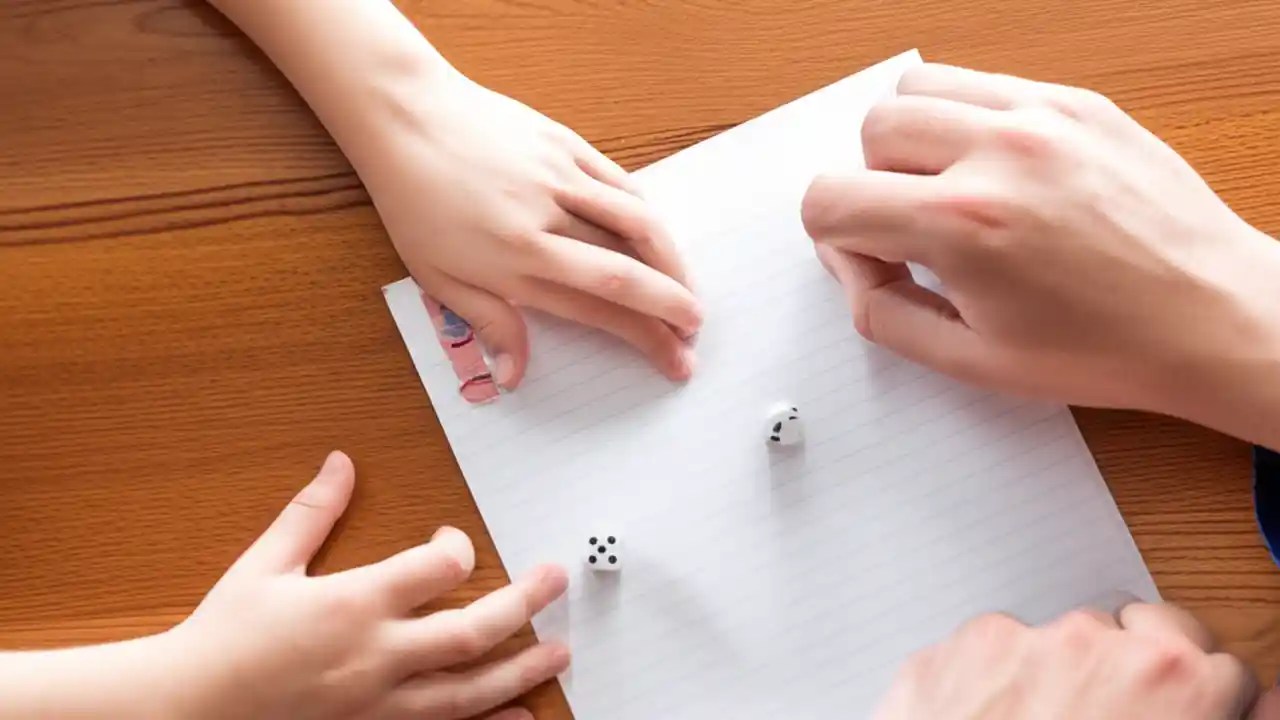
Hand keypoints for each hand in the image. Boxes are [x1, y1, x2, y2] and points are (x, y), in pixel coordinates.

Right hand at [171, 452, 568, 719]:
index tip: (454, 542)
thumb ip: (311, 513)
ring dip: (520, 669)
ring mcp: (378, 703)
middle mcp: (375, 656)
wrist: (184, 712)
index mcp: (351, 605)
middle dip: (523, 604)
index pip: (435, 570)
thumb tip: (342, 464)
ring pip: (468, 690)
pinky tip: (521, 716)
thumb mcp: (263, 566)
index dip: (458, 548)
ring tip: (559, 652)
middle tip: (556, 581)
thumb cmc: (222, 638)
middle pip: (470, 632)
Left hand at [359, 70, 700, 388]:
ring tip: (689, 291)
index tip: (674, 360)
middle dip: (673, 308)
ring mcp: (560, 178)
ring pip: (638, 225)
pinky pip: (622, 183)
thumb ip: (488, 324)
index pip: (598, 309)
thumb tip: (516, 377)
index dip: (644, 338)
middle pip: (628, 273)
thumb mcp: (436, 276)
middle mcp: (544, 222)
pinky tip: (659, 239)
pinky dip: (648, 214)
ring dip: (674, 263)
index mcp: (514, 261)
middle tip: (696, 333)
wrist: (404, 115)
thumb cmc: (413, 201)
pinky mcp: (566, 144)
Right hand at [801, 64, 1279, 419]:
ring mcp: (1042, 117)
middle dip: (874, 186)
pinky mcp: (1078, 102)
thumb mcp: (972, 361)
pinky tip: (998, 172)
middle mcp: (998, 153)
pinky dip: (968, 121)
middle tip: (917, 232)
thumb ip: (883, 313)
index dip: (835, 242)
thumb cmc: (1105, 347)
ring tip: (952, 190)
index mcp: (963, 225)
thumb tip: (850, 264)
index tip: (878, 265)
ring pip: (918, 88)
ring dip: (914, 140)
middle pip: (870, 132)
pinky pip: (983, 83)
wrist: (1212, 316)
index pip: (830, 198)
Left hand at [872, 603, 1256, 719]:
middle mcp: (1095, 643)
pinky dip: (994, 687)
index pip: (1215, 661)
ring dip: (1055, 676)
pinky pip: (991, 655)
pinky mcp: (957, 651)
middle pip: (1132, 635)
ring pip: (1055, 641)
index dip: (1198, 698)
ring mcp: (1019, 640)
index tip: (1179, 716)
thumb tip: (1269, 704)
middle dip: (1125, 673)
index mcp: (1173, 680)